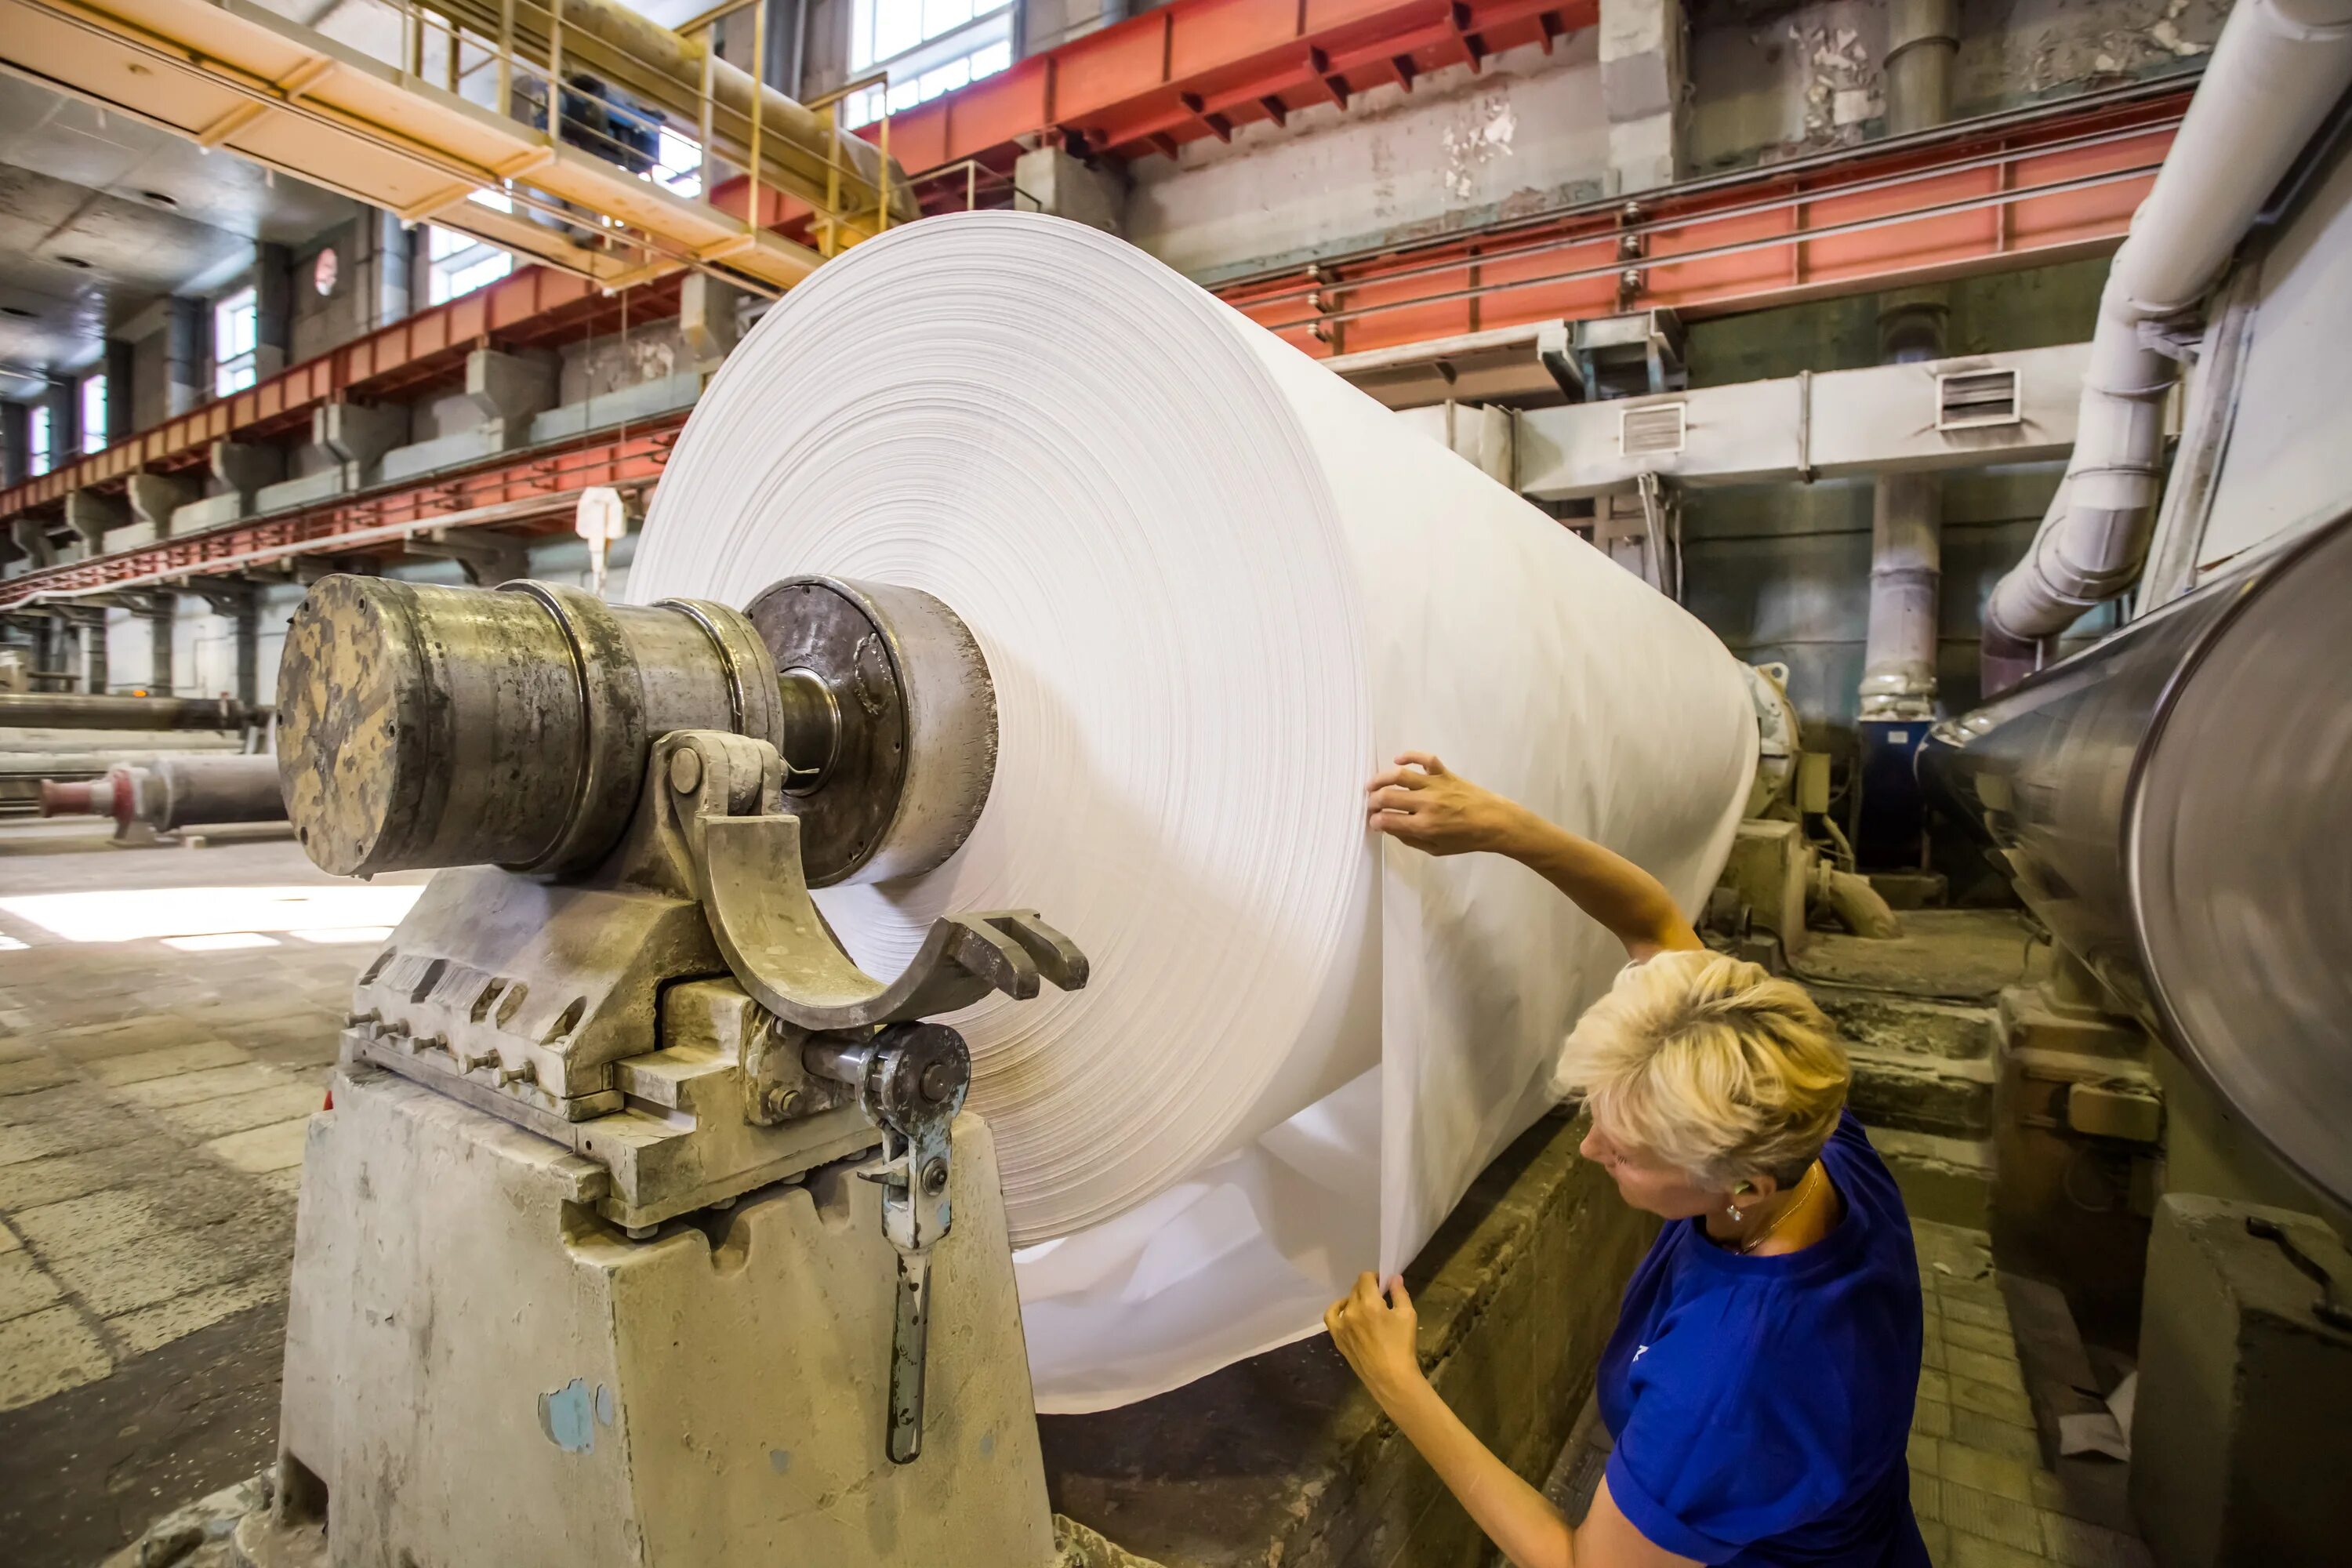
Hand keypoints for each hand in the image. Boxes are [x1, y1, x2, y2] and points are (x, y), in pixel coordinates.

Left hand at [1324, 1271, 1423, 1402]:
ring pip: (1346, 1301)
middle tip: (1379, 1297)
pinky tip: (1345, 1309)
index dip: (1375, 1277)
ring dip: (1356, 1298)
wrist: (1390, 1377)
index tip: (1384, 1284)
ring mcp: (1342, 1325)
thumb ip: (1400, 1293)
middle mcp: (1352, 1311)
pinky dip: (1337, 1309)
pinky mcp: (1338, 1337)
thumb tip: (1394, 1278)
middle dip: (1368, 1289)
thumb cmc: (1402, 1346)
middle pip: (1356, 1289)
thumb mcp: (1407, 1315)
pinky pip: (1331, 1316)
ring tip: (1366, 1305)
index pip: (1365, 1278)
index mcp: (1370, 1303)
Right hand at [1366, 753, 1518, 855]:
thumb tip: (1389, 827)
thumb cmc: (1466, 839)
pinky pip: (1425, 759)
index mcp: (1424, 826)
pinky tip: (1398, 760)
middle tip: (1370, 804)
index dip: (1375, 821)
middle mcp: (1427, 803)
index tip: (1372, 821)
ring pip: (1400, 776)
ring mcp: (1436, 785)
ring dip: (1380, 779)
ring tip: (1371, 784)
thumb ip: (1410, 839)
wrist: (1495, 822)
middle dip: (1373, 801)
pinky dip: (1410, 756)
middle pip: (1389, 797)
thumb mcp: (1436, 849)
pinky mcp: (1445, 773)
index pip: (1388, 820)